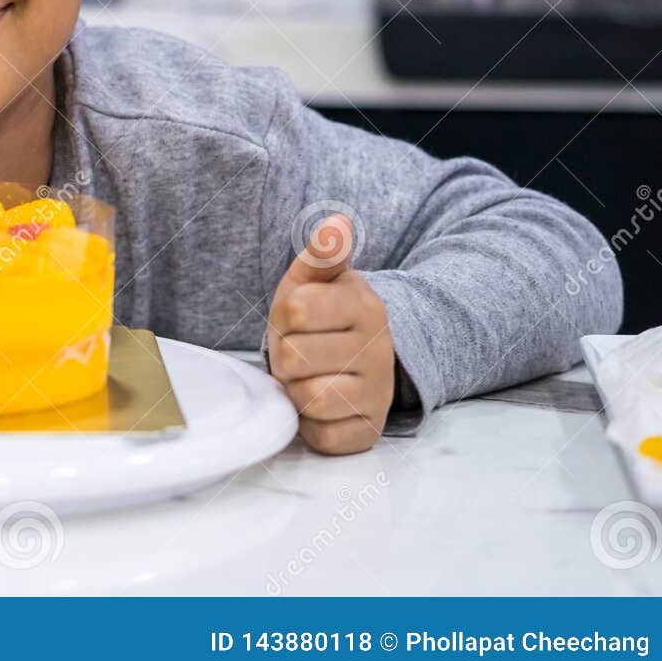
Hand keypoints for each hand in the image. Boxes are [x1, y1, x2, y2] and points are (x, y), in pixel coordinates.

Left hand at [267, 214, 394, 454]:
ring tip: (310, 375)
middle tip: (302, 351)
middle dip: (286, 355)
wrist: (358, 360)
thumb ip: (323, 253)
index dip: (282, 318)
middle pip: (294, 358)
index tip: (297, 320)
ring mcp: (378, 395)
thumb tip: (337, 224)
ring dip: (295, 390)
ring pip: (308, 399)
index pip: (293, 311)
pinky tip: (321, 404)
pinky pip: (323, 436)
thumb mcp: (316, 280)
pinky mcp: (369, 431)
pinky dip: (311, 424)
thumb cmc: (323, 316)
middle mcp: (379, 351)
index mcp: (365, 307)